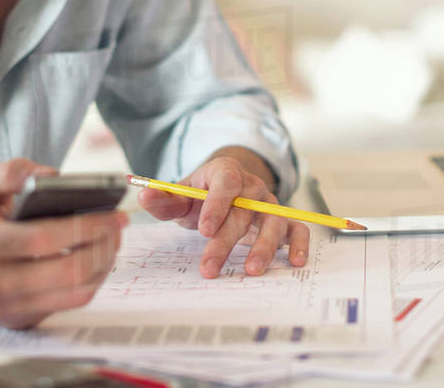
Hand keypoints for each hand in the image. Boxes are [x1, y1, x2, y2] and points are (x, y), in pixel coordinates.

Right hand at [0, 158, 127, 328]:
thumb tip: (52, 175)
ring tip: (112, 241)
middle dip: (103, 247)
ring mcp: (4, 306)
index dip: (83, 227)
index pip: (41, 240)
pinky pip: (66, 305)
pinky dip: (89, 282)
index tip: (110, 213)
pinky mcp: (16, 320)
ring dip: (103, 266)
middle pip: (65, 272)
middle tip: (118, 225)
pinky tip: (95, 259)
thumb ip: (11, 171)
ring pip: (73, 294)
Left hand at [136, 152, 308, 278]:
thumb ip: (163, 199)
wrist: (225, 190)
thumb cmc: (201, 196)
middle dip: (225, 241)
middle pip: (243, 212)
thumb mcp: (181, 195)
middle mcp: (252, 187)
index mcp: (225, 172)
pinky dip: (299, 244)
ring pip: (273, 222)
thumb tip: (143, 197)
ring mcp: (269, 204)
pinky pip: (297, 229)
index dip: (216, 205)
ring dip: (264, 247)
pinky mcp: (282, 220)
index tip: (204, 230)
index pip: (225, 183)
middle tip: (209, 267)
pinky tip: (295, 263)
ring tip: (251, 270)